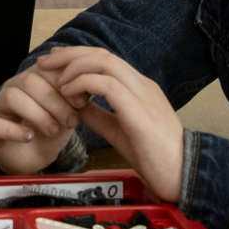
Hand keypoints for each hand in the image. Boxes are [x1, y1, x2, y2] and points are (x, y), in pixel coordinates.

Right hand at [0, 63, 82, 174]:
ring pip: (13, 97)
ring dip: (38, 115)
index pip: (46, 69)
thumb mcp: (68, 111)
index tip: (82, 102)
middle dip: (55, 102)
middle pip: (30, 81)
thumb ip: (76, 96)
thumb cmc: (49, 131)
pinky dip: (13, 130)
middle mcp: (14, 87)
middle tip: (71, 121)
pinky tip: (29, 136)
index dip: (65, 83)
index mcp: (33, 78)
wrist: (34, 158)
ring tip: (53, 130)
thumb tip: (88, 84)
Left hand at [42, 46, 183, 202]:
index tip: (55, 61)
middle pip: (102, 54)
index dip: (78, 56)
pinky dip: (83, 85)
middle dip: (69, 55)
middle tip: (44, 63)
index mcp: (139, 88)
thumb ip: (98, 116)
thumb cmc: (155, 157)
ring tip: (58, 83)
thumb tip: (73, 105)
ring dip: (75, 68)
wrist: (183, 175)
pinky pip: (107, 84)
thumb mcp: (119, 132)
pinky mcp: (138, 111)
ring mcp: (142, 94)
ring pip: (104, 62)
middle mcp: (141, 84)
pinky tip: (71, 97)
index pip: (106, 59)